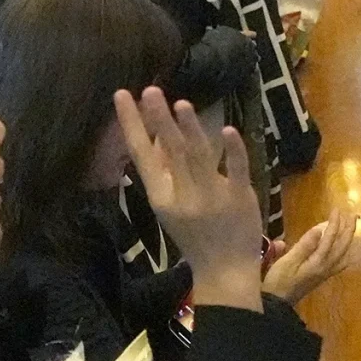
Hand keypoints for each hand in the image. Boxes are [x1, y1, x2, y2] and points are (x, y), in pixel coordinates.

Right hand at [114, 88, 263, 308]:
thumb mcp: (169, 204)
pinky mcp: (240, 198)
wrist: (223, 270)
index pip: (141, 155)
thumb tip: (154, 133)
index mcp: (161, 196)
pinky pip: (236, 172)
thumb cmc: (195, 234)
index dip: (131, 124)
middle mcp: (183, 195)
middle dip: (158, 120)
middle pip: (169, 151)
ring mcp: (212, 196)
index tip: (121, 95)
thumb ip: (164, 170)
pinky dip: (233, 152)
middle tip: (149, 90)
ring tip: (180, 104)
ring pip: (199, 158)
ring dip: (190, 130)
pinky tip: (227, 130)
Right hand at [263, 207, 358, 305]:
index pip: (330, 238)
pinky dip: (345, 251)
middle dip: (348, 229)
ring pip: (344, 253)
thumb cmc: (279, 281)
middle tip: (353, 214)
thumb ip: (305, 245)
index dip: (334, 223)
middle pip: (342, 246)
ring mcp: (326, 273)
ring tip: (350, 226)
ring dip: (348, 239)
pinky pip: (340, 261)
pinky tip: (344, 249)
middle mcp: (326, 267)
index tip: (337, 209)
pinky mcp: (322, 276)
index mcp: (318, 262)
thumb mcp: (288, 261)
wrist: (277, 303)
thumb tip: (319, 230)